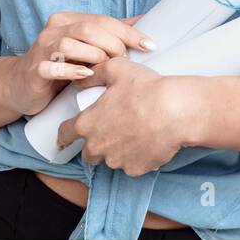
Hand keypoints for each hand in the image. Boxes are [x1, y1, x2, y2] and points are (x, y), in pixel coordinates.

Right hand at [4, 11, 152, 116]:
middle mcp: (54, 29)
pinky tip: (86, 76)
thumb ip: (110, 33)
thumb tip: (143, 20)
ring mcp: (42, 49)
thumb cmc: (60, 66)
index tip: (149, 45)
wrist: (22, 86)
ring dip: (94, 57)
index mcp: (68, 19)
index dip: (128, 32)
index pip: (102, 19)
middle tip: (124, 62)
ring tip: (106, 70)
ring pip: (70, 44)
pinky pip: (53, 67)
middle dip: (113, 46)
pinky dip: (72, 71)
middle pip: (89, 29)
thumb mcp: (85, 47)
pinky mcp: (35, 70)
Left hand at [55, 58, 194, 176]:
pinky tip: (146, 142)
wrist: (176, 111)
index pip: (65, 134)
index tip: (65, 137)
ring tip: (133, 133)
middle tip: (109, 130)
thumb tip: (80, 78)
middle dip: (95, 144)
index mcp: (88, 124)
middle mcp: (98, 147)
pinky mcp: (136, 170)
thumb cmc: (145, 88)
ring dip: (116, 151)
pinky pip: (131, 166)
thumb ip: (93, 74)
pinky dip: (136, 157)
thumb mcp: (115, 69)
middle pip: (88, 153)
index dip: (64, 134)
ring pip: (111, 159)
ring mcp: (117, 161)